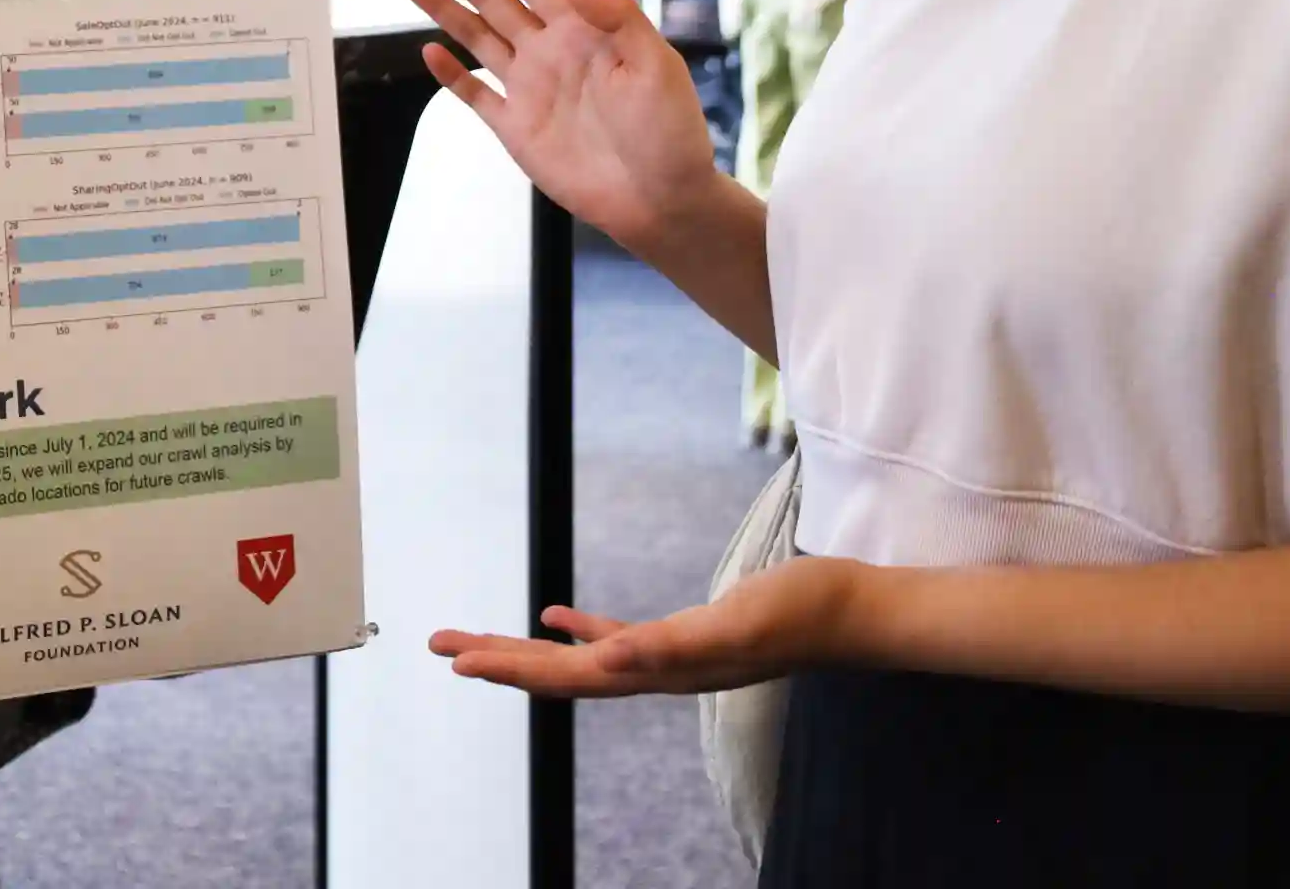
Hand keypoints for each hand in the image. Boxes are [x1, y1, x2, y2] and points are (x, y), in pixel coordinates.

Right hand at [398, 0, 722, 257]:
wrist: (662, 198)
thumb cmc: (670, 129)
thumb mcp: (657, 64)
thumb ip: (618, 20)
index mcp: (580, 30)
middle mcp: (548, 51)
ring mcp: (529, 90)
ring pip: (474, 37)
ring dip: (440, 8)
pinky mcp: (517, 131)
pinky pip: (476, 97)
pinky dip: (451, 76)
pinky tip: (429, 52)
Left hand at [427, 556, 859, 698]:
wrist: (851, 613)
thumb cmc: (800, 615)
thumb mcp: (732, 625)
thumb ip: (672, 646)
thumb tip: (607, 659)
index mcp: (657, 669)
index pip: (566, 675)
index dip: (510, 666)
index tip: (457, 658)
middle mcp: (654, 671)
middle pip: (558, 674)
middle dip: (496, 659)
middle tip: (438, 643)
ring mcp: (669, 656)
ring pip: (579, 659)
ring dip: (527, 650)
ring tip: (476, 642)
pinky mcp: (685, 634)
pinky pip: (616, 638)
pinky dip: (581, 630)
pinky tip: (556, 616)